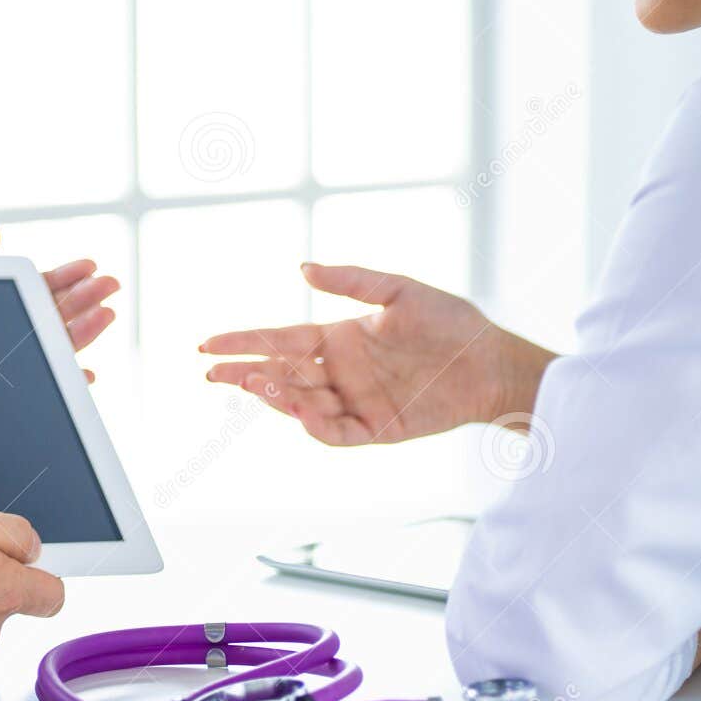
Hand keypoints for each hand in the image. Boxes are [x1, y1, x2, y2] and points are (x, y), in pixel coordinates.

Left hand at [0, 226, 119, 378]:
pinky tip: (81, 376)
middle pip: (46, 322)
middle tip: (110, 285)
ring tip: (106, 313)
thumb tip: (0, 235)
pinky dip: (57, 386)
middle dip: (82, 303)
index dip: (62, 280)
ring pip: (44, 353)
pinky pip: (27, 394)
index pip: (30, 293)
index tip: (90, 266)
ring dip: (80, 335)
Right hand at [199, 263, 555, 446]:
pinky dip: (315, 425)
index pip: (279, 341)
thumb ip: (352, 280)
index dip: (243, 342)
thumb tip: (301, 268)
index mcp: (339, 337)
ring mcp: (356, 402)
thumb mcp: (400, 291)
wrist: (493, 362)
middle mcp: (340, 372)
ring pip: (301, 404)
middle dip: (244, 375)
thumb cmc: (451, 322)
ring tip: (255, 385)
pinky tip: (301, 410)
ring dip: (275, 397)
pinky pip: (336, 432)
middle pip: (280, 375)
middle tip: (211, 374)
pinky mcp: (377, 429)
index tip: (207, 344)